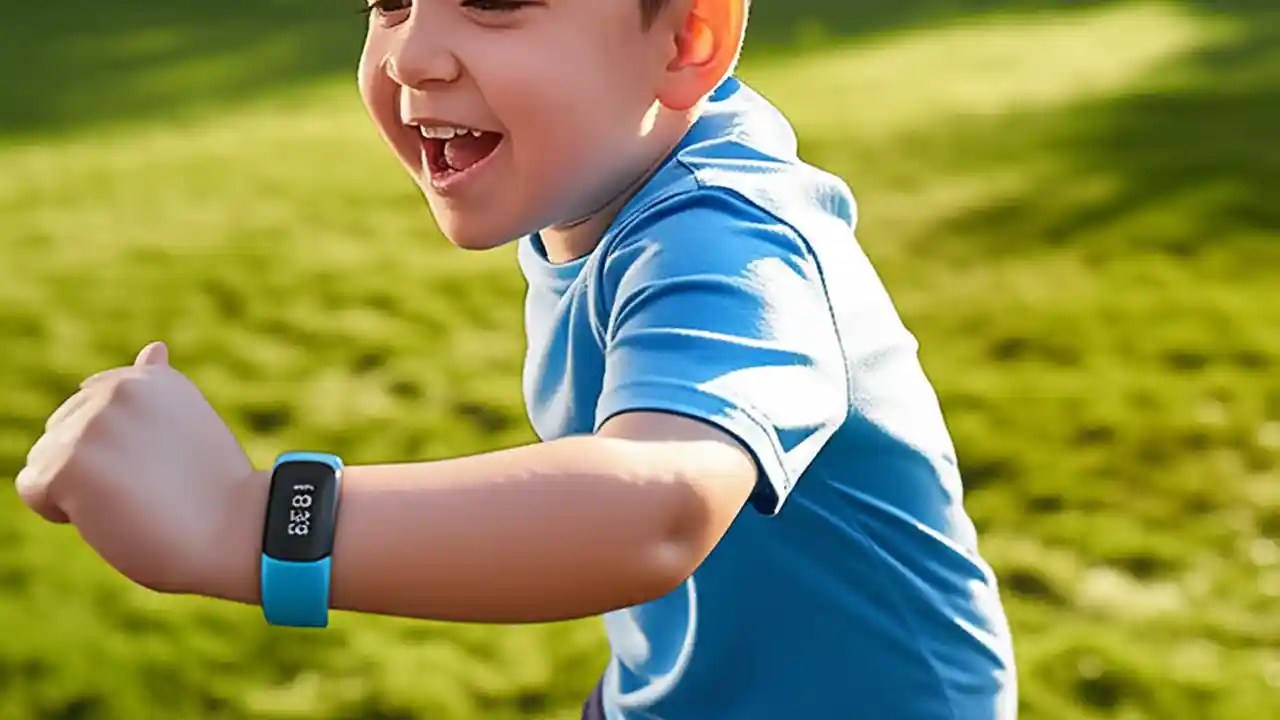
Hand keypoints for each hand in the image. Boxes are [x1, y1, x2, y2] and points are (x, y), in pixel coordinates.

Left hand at [15, 342, 257, 595]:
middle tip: (154, 486)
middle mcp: (118, 391)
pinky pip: (35, 490)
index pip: (87, 411)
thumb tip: (154, 349)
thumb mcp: (186, 426)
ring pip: (45, 461)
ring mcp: (91, 425)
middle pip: (61, 434)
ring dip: (79, 489)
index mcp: (149, 379)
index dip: (119, 451)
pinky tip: (112, 511)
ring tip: (136, 499)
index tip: (163, 465)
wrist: (235, 532)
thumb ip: (156, 389)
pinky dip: (63, 511)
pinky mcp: (69, 463)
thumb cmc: (214, 491)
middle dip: (95, 467)